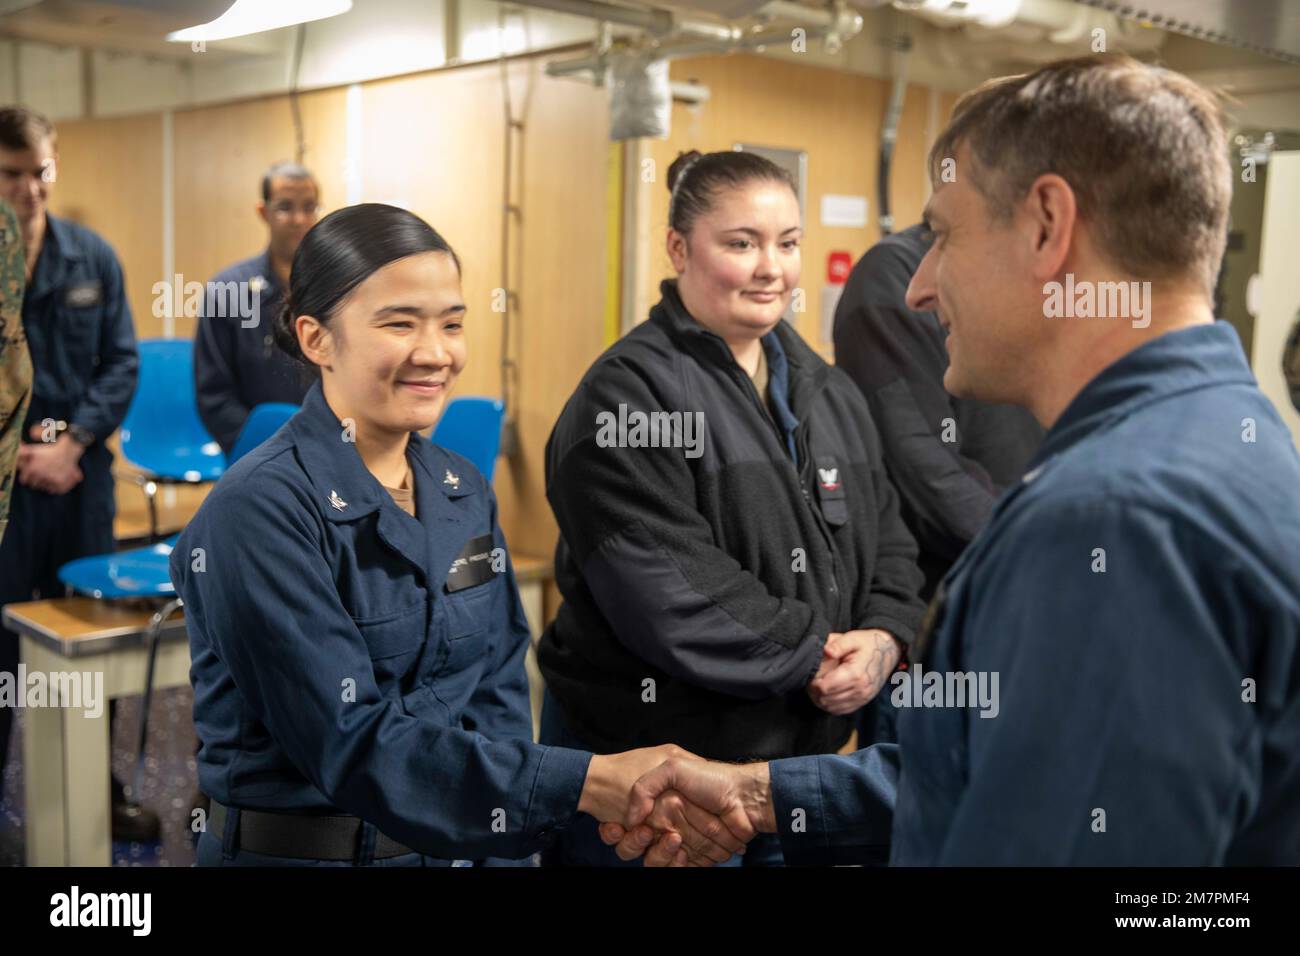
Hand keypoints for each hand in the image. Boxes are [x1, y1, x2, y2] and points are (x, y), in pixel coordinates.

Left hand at [16, 436, 84, 494]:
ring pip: (45, 488)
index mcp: (33, 469)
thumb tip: (15, 454)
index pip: (24, 480)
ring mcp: (53, 481)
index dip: (27, 476)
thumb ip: (22, 453)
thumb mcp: (34, 450)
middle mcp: (42, 476)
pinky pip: (57, 491)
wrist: (69, 449)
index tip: (31, 474)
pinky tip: (57, 481)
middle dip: (37, 480)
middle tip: (42, 474)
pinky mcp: (62, 484)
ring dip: (47, 484)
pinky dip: (57, 488)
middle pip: (34, 485)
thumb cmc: (49, 450)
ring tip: (50, 476)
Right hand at [579, 745, 747, 864]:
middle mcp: (663, 825)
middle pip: (633, 846)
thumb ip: (644, 786)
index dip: (614, 829)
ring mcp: (677, 844)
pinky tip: (680, 853)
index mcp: (657, 805)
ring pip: (651, 861)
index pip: (625, 823)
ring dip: (656, 855)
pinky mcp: (692, 859)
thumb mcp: (673, 766)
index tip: (615, 826)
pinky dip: (672, 864)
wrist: (744, 798)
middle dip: (632, 843)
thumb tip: (632, 818)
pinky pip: (673, 868)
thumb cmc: (711, 779)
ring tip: (672, 840)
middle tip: (646, 832)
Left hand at [806, 629, 900, 715]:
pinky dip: (829, 704)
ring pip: (831, 708)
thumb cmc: (867, 644)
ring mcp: (862, 698)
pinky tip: (828, 692)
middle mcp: (860, 690)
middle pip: (825, 700)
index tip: (812, 674)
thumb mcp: (852, 638)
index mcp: (855, 674)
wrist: (888, 652)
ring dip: (820, 699)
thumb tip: (826, 651)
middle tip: (812, 679)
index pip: (824, 688)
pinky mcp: (862, 702)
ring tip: (819, 685)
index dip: (812, 683)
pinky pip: (840, 710)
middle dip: (814, 691)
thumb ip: (838, 644)